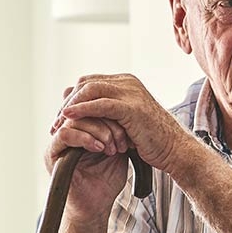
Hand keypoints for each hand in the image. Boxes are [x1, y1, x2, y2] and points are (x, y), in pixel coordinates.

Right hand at [46, 87, 134, 224]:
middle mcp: (67, 132)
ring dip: (97, 130)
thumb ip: (117, 130)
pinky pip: (64, 135)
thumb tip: (127, 109)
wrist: (96, 206)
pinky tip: (99, 148)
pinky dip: (84, 138)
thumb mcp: (117, 149)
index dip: (110, 112)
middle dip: (106, 121)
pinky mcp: (52, 154)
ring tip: (111, 145)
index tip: (128, 126)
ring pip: (74, 119)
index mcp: (81, 129)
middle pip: (83, 109)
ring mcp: (58, 142)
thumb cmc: (106, 180)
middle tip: (120, 138)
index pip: (91, 106)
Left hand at [54, 74, 188, 172]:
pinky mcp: (132, 108)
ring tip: (59, 123)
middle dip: (68, 102)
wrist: (175, 150)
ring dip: (71, 106)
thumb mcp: (125, 122)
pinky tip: (69, 117)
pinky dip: (82, 109)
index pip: (89, 82)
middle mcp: (128, 83)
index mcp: (126, 83)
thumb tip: (83, 115)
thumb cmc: (152, 140)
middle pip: (86, 83)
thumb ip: (108, 114)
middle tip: (55, 122)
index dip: (72, 98)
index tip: (60, 117)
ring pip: (90, 90)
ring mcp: (131, 93)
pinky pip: (100, 104)